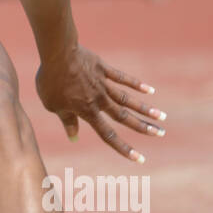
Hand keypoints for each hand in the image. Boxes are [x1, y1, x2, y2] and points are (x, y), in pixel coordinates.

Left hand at [35, 47, 165, 161]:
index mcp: (87, 111)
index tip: (140, 159)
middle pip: (124, 117)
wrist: (57, 54)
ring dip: (145, 108)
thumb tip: (73, 137)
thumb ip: (67, 121)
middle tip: (161, 133)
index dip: (124, 148)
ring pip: (127, 99)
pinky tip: (149, 90)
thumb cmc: (51, 81)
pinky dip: (136, 84)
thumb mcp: (53, 105)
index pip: (108, 134)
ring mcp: (103, 83)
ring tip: (162, 116)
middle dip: (143, 127)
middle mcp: (99, 99)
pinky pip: (122, 78)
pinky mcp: (103, 68)